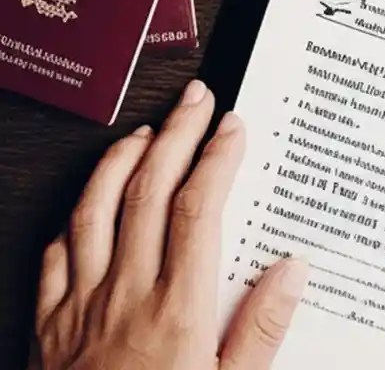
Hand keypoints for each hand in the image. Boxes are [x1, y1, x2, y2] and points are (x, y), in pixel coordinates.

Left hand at [33, 79, 307, 369]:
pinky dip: (72, 218)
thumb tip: (292, 269)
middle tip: (196, 98)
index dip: (216, 157)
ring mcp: (80, 307)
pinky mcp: (47, 327)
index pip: (199, 209)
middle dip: (175, 134)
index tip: (233, 126)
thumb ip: (261, 331)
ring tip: (145, 131)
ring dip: (121, 160)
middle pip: (149, 192)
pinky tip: (88, 206)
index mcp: (178, 311)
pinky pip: (53, 256)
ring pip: (93, 209)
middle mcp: (126, 296)